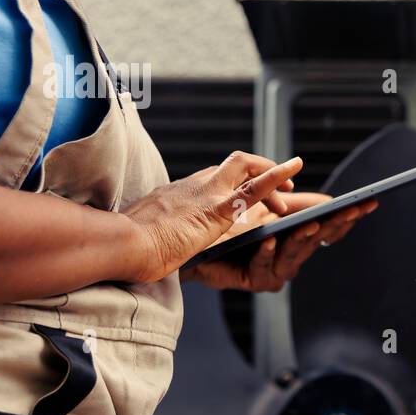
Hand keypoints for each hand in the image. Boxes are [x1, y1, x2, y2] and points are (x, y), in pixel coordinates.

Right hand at [121, 151, 303, 282]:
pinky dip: (276, 176)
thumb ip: (155, 232)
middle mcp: (192, 185)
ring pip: (245, 167)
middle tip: (278, 193)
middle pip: (232, 166)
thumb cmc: (126, 248)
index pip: (208, 179)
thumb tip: (151, 245)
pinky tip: (294, 169)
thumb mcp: (143, 234)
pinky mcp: (217, 209)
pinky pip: (254, 188)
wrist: (122, 244)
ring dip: (271, 176)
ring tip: (289, 193)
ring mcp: (205, 194)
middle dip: (258, 172)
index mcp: (175, 193)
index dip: (231, 184)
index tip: (240, 195)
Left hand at [180, 192, 377, 291]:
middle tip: (352, 211)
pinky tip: (270, 240)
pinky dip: (266, 253)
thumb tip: (326, 201)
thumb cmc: (229, 224)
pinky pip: (261, 267)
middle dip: (335, 224)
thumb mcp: (267, 208)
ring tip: (311, 224)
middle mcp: (289, 255)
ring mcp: (272, 269)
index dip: (347, 216)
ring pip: (293, 254)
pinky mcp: (250, 279)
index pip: (328, 226)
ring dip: (302, 238)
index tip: (368, 203)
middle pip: (317, 239)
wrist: (192, 244)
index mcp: (297, 237)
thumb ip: (295, 205)